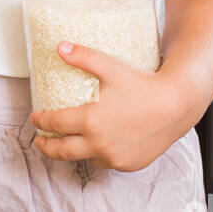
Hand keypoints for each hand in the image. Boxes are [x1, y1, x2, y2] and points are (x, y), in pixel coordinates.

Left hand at [28, 41, 189, 171]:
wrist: (176, 106)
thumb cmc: (144, 85)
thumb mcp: (111, 67)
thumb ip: (84, 57)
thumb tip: (60, 47)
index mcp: (90, 121)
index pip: (55, 124)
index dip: (41, 121)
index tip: (35, 118)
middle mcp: (99, 143)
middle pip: (61, 150)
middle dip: (46, 146)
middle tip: (40, 141)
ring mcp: (113, 157)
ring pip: (85, 157)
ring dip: (75, 150)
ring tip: (69, 142)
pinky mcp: (127, 164)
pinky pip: (106, 161)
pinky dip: (100, 154)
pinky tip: (99, 144)